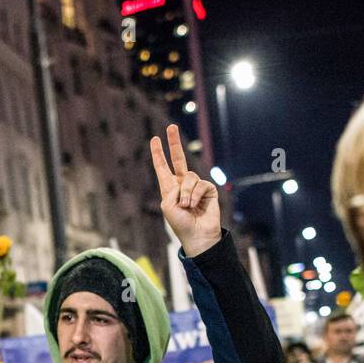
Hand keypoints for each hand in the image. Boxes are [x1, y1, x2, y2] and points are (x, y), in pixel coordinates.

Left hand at [149, 124, 221, 257]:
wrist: (197, 235)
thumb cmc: (180, 224)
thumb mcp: (167, 206)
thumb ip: (171, 189)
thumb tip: (185, 180)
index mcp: (169, 188)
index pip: (162, 168)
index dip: (158, 154)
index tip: (154, 139)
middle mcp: (182, 184)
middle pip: (179, 158)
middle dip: (174, 143)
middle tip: (171, 127)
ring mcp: (196, 186)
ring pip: (189, 177)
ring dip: (186, 193)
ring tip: (187, 207)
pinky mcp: (208, 190)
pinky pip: (200, 184)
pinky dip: (195, 195)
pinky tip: (195, 206)